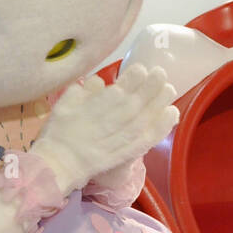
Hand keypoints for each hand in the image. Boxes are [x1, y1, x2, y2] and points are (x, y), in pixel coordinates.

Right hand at [33, 64, 178, 195]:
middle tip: (161, 73)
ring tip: (169, 89)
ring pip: (149, 115)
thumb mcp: (67, 101)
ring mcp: (126, 135)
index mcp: (102, 102)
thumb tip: (100, 81)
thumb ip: (86, 89)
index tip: (142, 69)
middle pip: (141, 97)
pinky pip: (151, 136)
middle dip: (153, 83)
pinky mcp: (131, 151)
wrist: (61, 162)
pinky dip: (163, 125)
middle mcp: (117, 117)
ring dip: (161, 101)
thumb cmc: (61, 130)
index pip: (126, 83)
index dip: (137, 75)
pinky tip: (172, 113)